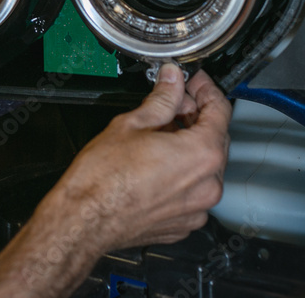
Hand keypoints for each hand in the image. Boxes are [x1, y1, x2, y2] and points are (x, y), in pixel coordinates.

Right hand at [0, 64, 230, 297]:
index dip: (205, 90)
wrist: (84, 219)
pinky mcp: (184, 224)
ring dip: (189, 147)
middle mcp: (208, 184)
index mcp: (201, 154)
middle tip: (171, 104)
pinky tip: (157, 164)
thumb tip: (172, 81)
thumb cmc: (102, 179)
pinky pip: (192, 192)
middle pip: (215, 139)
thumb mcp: (132, 124)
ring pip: (204, 167)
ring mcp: (197, 208)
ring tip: (158, 135)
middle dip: (196, 118)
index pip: (220, 110)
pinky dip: (182, 175)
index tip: (192, 82)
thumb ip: (162, 99)